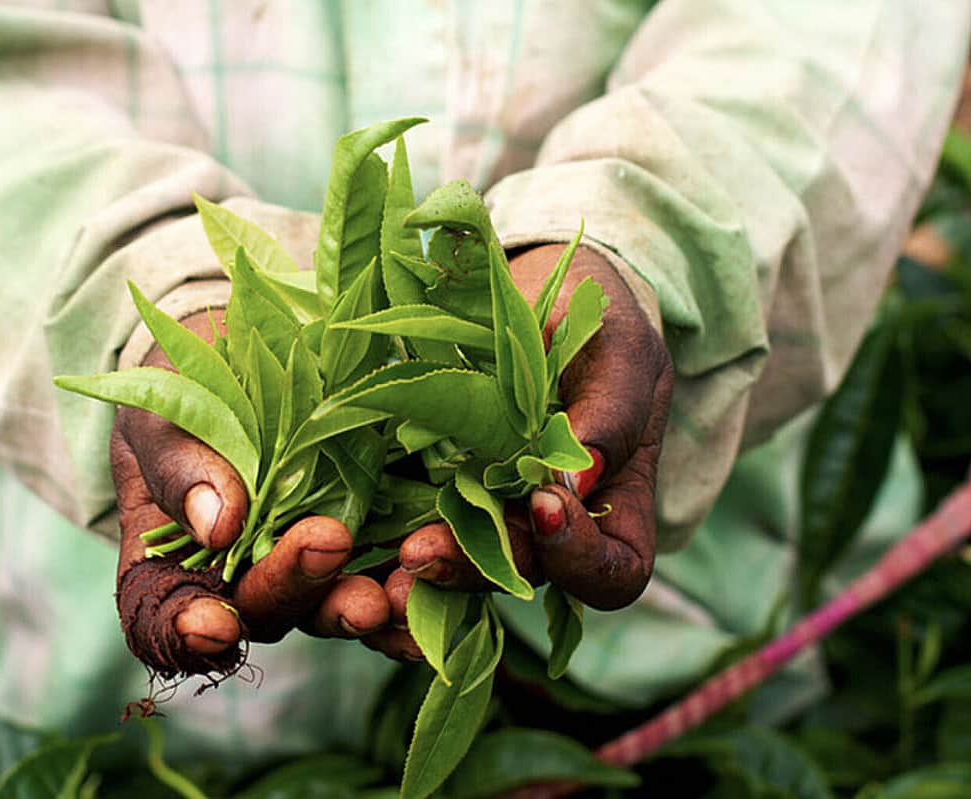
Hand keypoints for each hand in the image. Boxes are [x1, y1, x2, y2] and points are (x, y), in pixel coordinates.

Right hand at [111, 311, 389, 678]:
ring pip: (336, 607)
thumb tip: (218, 525)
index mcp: (172, 561)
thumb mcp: (167, 412)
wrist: (250, 356)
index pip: (166, 620)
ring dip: (365, 605)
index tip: (209, 626)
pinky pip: (397, 576)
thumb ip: (180, 465)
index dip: (184, 635)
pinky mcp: (373, 542)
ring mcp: (312, 566)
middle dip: (299, 587)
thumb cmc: (187, 390)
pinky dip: (420, 583)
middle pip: (268, 610)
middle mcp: (246, 579)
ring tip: (390, 588)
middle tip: (326, 544)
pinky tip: (435, 569)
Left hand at [365, 243, 672, 658]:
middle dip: (477, 568)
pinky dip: (394, 532)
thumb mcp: (619, 349)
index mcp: (615, 504)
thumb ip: (612, 411)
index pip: (614, 572)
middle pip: (525, 576)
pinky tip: (363, 530)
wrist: (533, 290)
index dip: (582, 559)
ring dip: (429, 562)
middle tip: (424, 550)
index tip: (546, 503)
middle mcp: (552, 525)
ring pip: (464, 562)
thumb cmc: (595, 318)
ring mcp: (493, 512)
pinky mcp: (439, 487)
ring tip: (395, 551)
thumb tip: (577, 481)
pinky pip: (420, 525)